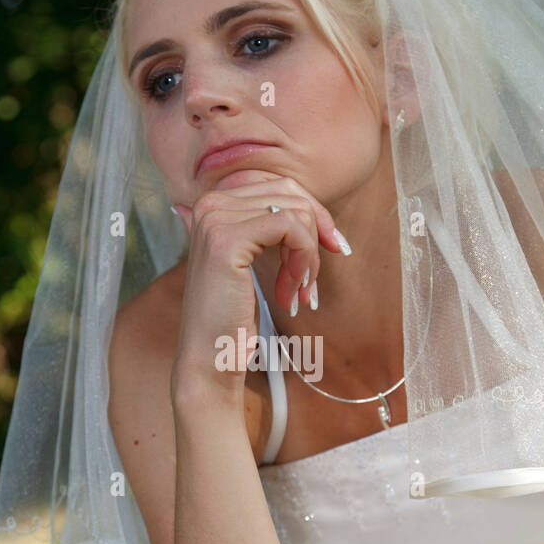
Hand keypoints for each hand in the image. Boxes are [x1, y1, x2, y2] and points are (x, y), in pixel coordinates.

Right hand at [171, 167, 347, 392]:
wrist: (210, 356)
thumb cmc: (234, 314)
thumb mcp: (255, 261)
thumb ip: (273, 228)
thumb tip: (316, 210)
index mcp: (215, 203)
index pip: (281, 187)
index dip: (315, 216)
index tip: (333, 247)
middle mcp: (210, 203)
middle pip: (291, 194)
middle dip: (313, 237)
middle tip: (310, 282)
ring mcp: (215, 218)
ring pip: (295, 212)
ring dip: (308, 257)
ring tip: (297, 292)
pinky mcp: (227, 238)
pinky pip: (291, 227)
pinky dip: (303, 259)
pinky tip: (291, 292)